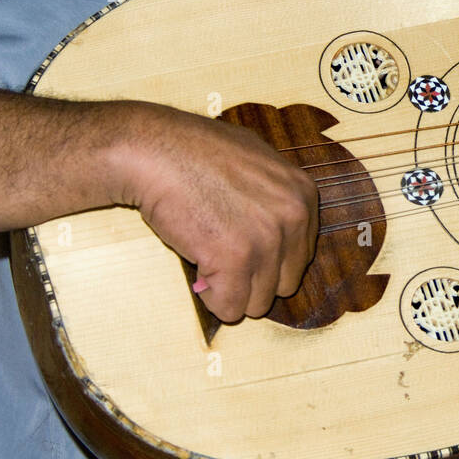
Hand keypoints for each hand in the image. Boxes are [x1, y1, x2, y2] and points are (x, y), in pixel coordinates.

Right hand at [108, 102, 319, 322]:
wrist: (155, 151)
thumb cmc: (196, 152)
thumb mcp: (256, 161)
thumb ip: (275, 196)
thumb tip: (276, 230)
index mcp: (303, 195)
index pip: (300, 256)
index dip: (268, 259)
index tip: (242, 250)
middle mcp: (293, 217)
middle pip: (285, 283)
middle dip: (253, 279)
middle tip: (223, 260)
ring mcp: (267, 239)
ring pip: (260, 301)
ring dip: (232, 290)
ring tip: (209, 261)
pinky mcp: (235, 259)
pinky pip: (231, 307)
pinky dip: (212, 299)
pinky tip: (200, 272)